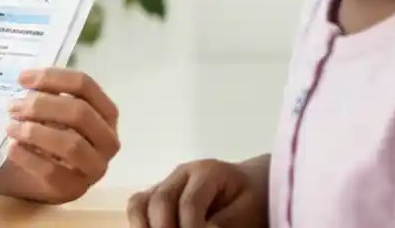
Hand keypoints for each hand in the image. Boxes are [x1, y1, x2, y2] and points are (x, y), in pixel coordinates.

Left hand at [0, 68, 120, 203]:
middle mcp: (107, 140)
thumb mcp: (49, 110)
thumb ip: (45, 94)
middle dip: (42, 105)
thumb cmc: (44, 134)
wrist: (29, 175)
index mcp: (105, 113)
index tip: (22, 79)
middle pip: (79, 113)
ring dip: (35, 132)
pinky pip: (52, 172)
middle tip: (13, 107)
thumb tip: (27, 80)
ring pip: (71, 144)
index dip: (51, 77)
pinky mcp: (73, 189)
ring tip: (10, 127)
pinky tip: (12, 148)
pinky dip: (28, 157)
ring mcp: (94, 167)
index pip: (85, 85)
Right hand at [126, 156, 269, 227]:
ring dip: (142, 227)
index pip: (189, 204)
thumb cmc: (255, 199)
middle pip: (160, 201)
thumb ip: (225, 223)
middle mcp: (181, 173)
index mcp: (207, 172)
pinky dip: (139, 223)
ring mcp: (167, 182)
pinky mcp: (159, 194)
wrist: (254, 185)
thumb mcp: (248, 212)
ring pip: (140, 202)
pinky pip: (139, 207)